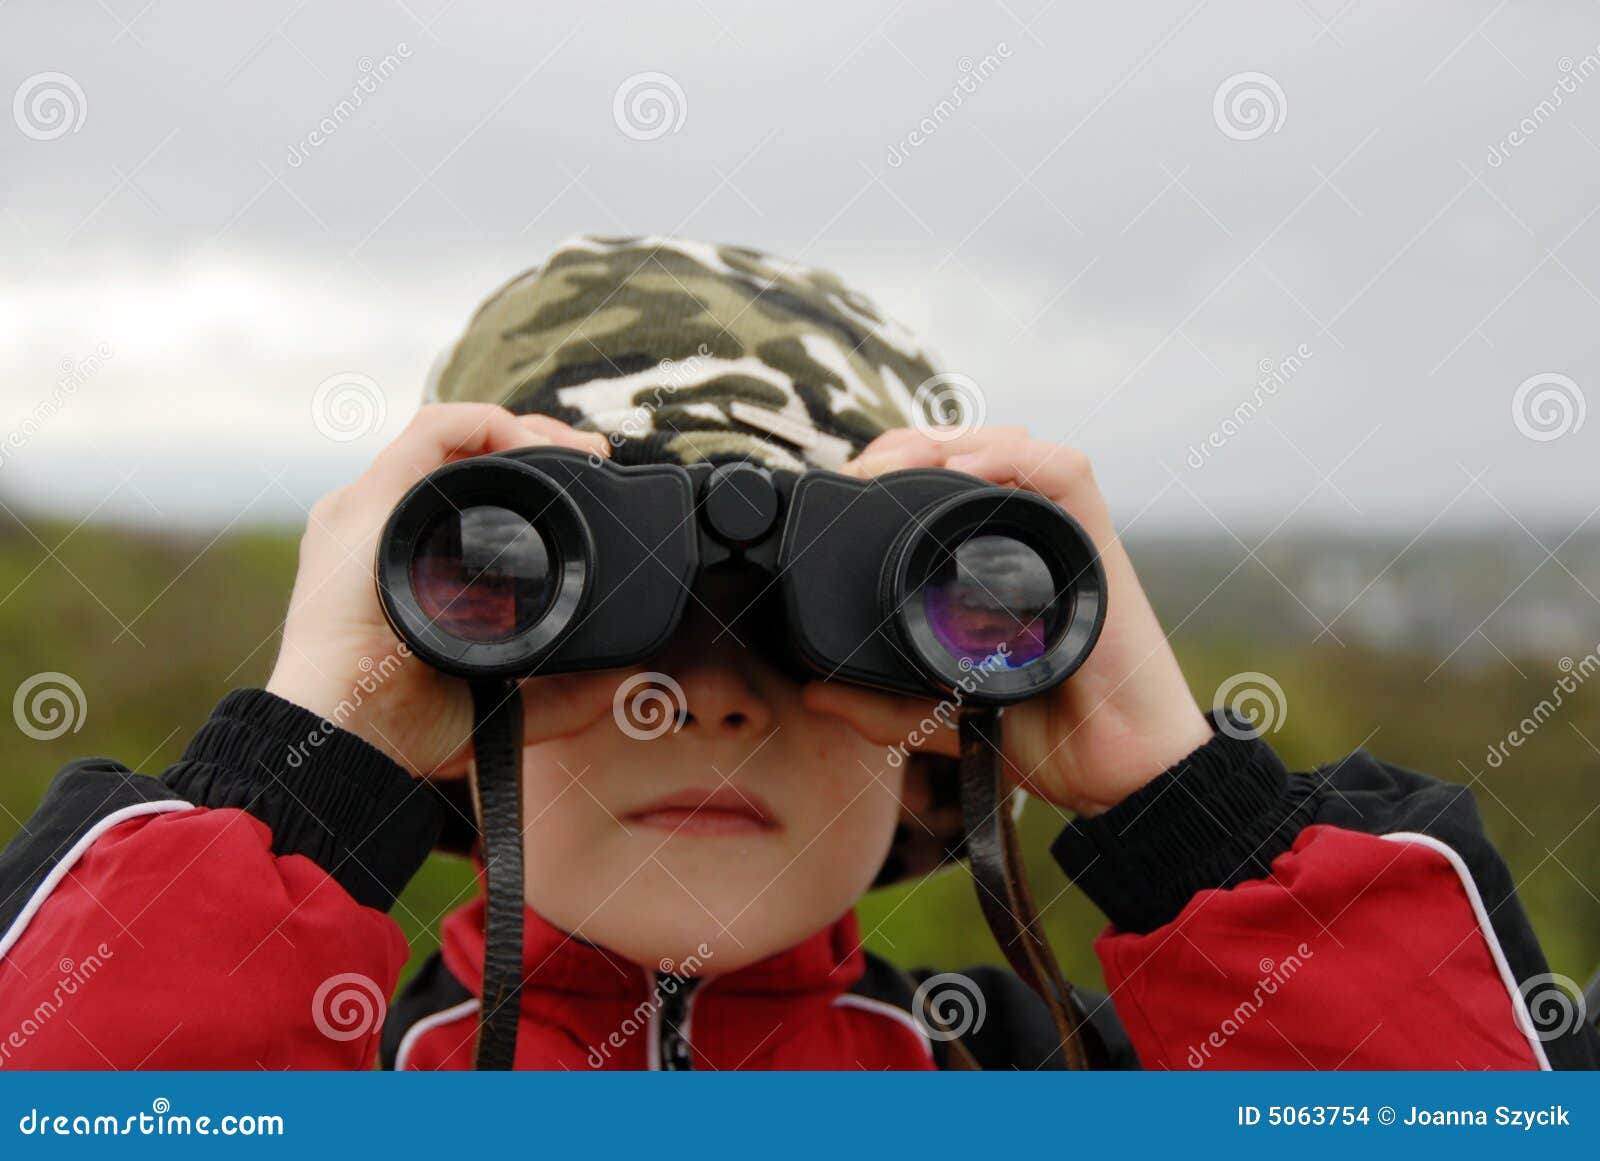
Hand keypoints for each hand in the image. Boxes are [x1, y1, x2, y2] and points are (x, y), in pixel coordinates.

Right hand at [266, 403, 620, 778]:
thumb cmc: (407, 723)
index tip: (590, 485)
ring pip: (452, 432)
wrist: (350, 732)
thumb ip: (557, 688)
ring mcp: (370, 508)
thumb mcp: (502, 696)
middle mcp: (384, 523)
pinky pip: (432, 430)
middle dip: (536, 442)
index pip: (468, 489)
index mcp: (406, 559)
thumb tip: (624, 681)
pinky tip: (532, 446)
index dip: (532, 476)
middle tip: (594, 460)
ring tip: (575, 448)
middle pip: (464, 453)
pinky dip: (490, 424)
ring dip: (522, 427)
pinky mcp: (366, 502)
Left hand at [803, 427, 1212, 815]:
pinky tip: (965, 470)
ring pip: (1015, 447)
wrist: (1116, 776)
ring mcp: (1064, 542)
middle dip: (913, 445)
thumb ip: (886, 706)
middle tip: (866, 470)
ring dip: (954, 440)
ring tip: (902, 461)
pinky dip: (1014, 458)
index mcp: (993, 568)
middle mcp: (1029, 543)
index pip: (946, 483)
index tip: (849, 484)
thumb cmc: (1048, 737)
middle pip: (974, 452)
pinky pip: (1067, 475)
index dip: (896, 467)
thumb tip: (816, 693)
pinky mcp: (1097, 549)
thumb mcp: (946, 715)